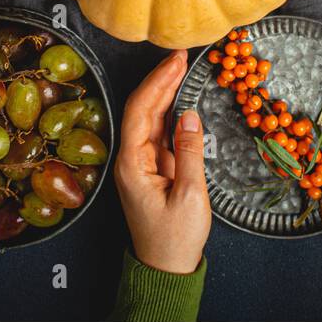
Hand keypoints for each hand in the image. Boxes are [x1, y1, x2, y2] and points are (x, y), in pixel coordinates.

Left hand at [114, 49, 211, 273]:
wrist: (166, 267)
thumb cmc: (175, 238)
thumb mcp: (190, 196)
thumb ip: (190, 153)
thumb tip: (190, 115)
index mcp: (132, 164)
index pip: (140, 111)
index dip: (157, 81)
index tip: (175, 60)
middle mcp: (131, 159)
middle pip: (142, 109)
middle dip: (161, 79)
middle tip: (180, 54)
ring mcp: (141, 162)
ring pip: (150, 117)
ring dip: (165, 90)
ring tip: (181, 66)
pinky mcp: (153, 167)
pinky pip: (159, 131)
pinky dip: (170, 109)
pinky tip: (180, 95)